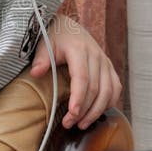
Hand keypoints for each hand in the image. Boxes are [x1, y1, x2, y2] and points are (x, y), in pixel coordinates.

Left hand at [30, 13, 121, 129]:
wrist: (68, 26)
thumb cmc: (54, 36)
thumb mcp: (44, 43)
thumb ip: (41, 59)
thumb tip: (36, 73)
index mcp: (79, 49)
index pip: (82, 78)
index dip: (79, 98)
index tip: (72, 114)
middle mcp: (96, 56)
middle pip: (96, 89)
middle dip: (84, 110)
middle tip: (70, 124)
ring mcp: (105, 62)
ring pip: (108, 91)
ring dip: (97, 111)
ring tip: (82, 124)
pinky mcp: (109, 67)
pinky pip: (115, 88)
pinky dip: (109, 102)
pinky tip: (97, 113)